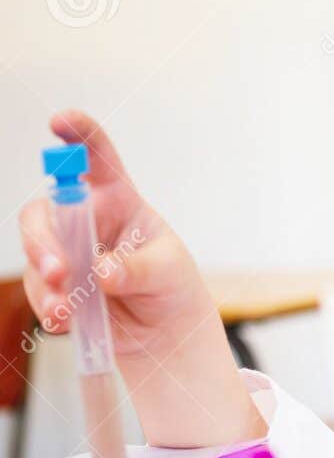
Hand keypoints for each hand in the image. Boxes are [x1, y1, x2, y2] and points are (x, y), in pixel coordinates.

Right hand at [20, 111, 266, 446]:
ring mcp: (68, 254)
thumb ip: (137, 269)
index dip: (77, 133)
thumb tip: (103, 271)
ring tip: (65, 310)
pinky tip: (64, 323)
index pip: (95, 156)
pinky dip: (48, 307)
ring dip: (44, 282)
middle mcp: (86, 221)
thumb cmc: (172, 287)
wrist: (165, 336)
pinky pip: (38, 291)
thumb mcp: (168, 272)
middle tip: (58, 271)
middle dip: (42, 240)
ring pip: (36, 254)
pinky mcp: (57, 288)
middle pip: (46, 212)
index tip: (59, 121)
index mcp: (118, 199)